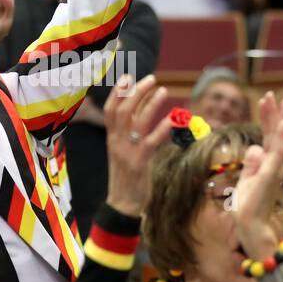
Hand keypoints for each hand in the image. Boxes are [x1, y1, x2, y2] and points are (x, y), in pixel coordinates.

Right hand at [103, 74, 171, 216]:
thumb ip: (130, 132)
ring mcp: (126, 152)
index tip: (128, 77)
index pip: (110, 110)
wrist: (122, 205)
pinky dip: (161, 128)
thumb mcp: (124, 151)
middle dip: (136, 92)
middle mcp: (116, 142)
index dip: (118, 92)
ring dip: (150, 104)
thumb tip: (140, 111)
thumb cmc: (127, 177)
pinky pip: (150, 141)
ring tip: (163, 90)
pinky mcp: (138, 163)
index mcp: (112, 138)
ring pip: (136, 121)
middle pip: (123, 110)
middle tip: (152, 79)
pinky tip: (172, 119)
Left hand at [233, 92, 282, 261]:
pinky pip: (278, 154)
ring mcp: (273, 169)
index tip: (265, 100)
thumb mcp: (246, 180)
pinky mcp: (270, 175)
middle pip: (275, 134)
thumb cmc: (249, 207)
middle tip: (272, 94)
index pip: (269, 136)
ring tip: (278, 100)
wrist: (251, 226)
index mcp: (267, 164)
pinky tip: (282, 125)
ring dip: (278, 119)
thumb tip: (254, 147)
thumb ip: (251, 164)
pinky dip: (280, 139)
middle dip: (274, 113)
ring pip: (278, 139)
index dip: (268, 118)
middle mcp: (273, 164)